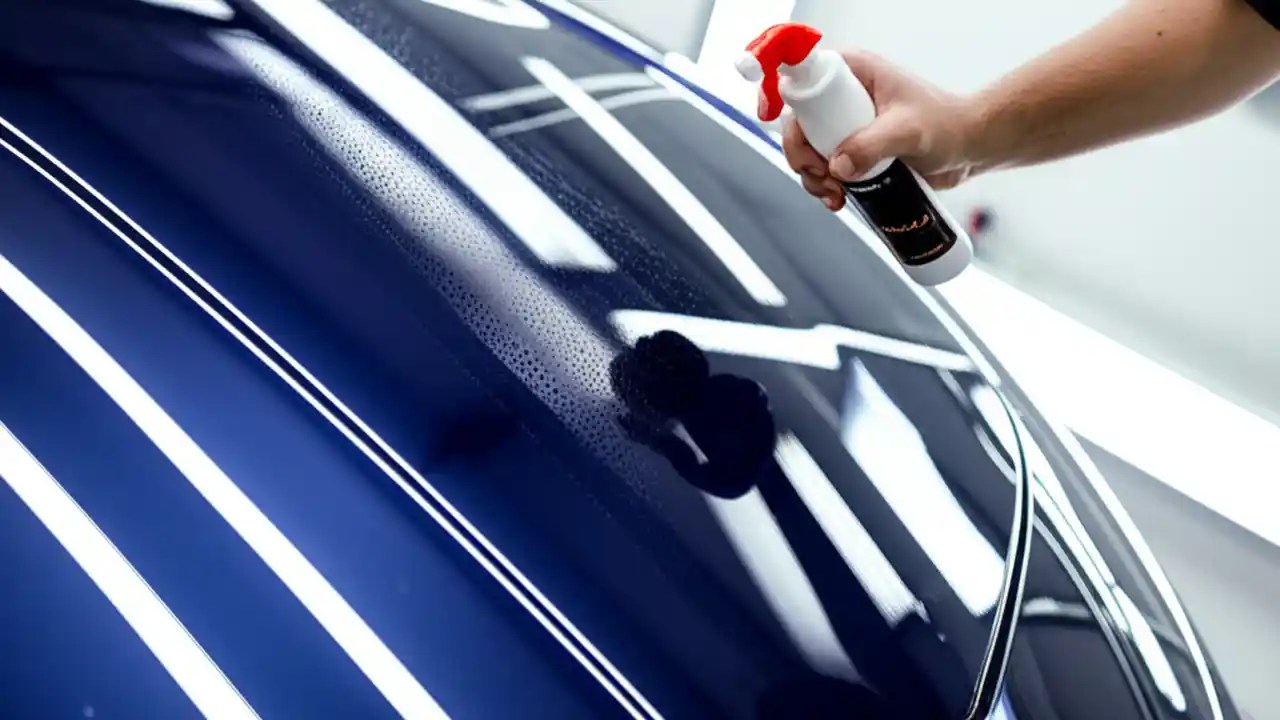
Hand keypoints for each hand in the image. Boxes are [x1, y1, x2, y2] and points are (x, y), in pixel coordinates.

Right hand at [779, 51, 981, 210]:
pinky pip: (824, 168)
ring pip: (807, 150)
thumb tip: (837, 168)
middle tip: (822, 175)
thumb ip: (871, 145)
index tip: (768, 115)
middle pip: (797, 122)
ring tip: (836, 195)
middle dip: (800, 154)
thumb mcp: (908, 132)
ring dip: (812, 177)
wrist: (968, 149)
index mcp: (853, 73)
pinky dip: (824, 186)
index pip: (802, 74)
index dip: (778, 91)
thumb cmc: (947, 126)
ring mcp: (846, 125)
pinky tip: (839, 199)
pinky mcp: (852, 150)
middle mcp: (844, 96)